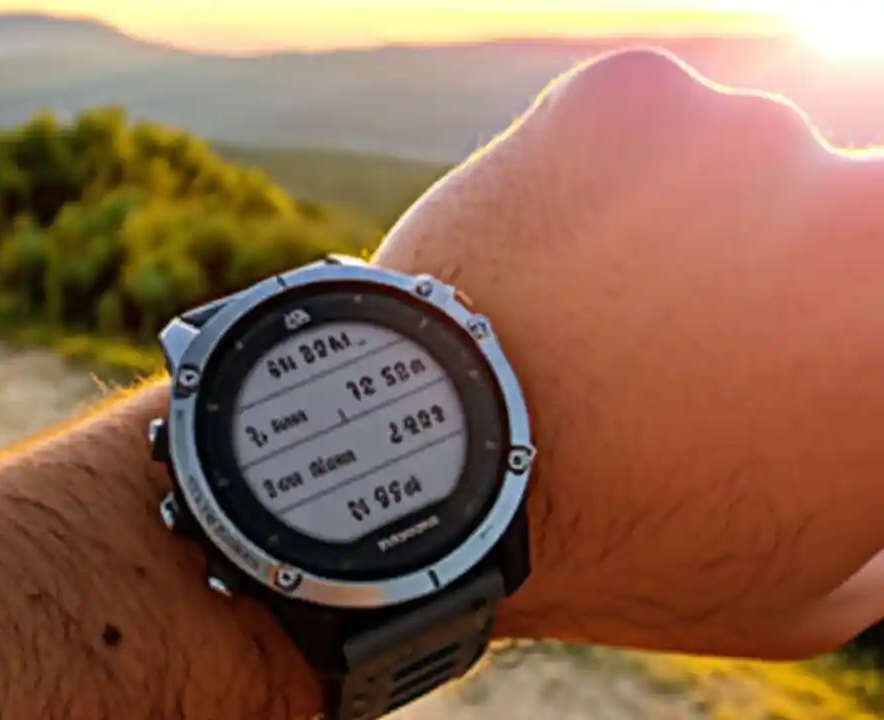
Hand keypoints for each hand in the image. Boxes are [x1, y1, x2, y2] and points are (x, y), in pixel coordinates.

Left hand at [374, 48, 883, 658]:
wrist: (454, 484)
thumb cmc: (631, 551)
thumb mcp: (811, 586)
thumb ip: (879, 518)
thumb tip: (866, 458)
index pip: (880, 289)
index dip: (830, 325)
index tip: (775, 352)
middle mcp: (863, 211)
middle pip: (833, 213)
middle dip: (775, 269)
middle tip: (684, 337)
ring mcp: (746, 135)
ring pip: (736, 159)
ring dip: (688, 217)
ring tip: (600, 306)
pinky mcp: (635, 96)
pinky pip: (638, 121)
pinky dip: (604, 172)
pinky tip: (556, 254)